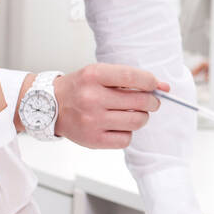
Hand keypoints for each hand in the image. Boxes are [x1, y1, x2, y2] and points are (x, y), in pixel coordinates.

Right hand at [41, 64, 163, 148]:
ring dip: (142, 117)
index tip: (156, 85)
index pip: (133, 77)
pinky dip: (128, 133)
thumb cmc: (79, 88)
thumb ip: (130, 78)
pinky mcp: (93, 140)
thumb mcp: (99, 73)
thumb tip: (163, 87)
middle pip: (140, 102)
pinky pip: (126, 139)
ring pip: (137, 121)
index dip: (151, 82)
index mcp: (93, 76)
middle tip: (150, 102)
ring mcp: (92, 121)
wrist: (50, 105)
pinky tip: (119, 126)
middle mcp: (92, 98)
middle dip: (152, 102)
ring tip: (133, 113)